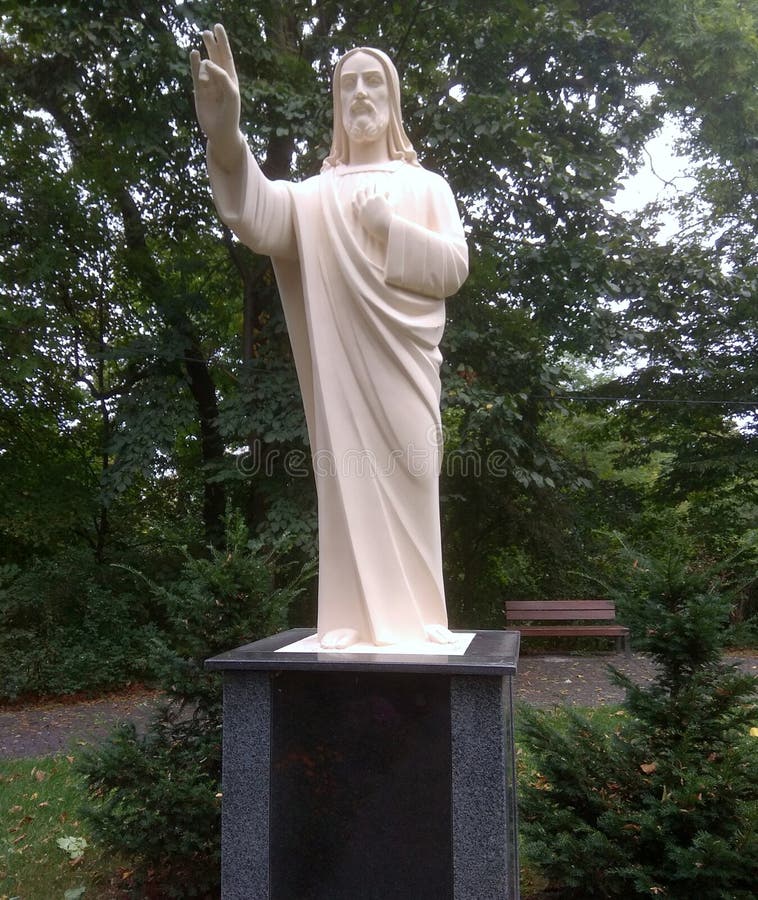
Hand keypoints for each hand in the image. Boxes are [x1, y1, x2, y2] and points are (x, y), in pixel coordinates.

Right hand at [190, 24, 243, 170]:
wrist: (221, 132)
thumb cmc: (230, 114)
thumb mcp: (231, 94)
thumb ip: (221, 77)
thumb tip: (206, 61)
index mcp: (230, 78)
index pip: (226, 56)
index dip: (222, 41)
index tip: (217, 27)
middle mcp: (219, 79)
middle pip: (215, 56)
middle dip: (212, 43)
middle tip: (207, 32)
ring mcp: (208, 84)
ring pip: (205, 65)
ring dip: (204, 59)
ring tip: (203, 54)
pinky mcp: (199, 90)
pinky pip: (196, 74)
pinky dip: (194, 64)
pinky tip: (194, 54)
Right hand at [352, 186, 392, 241]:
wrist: (384, 227)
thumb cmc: (379, 231)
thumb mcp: (370, 227)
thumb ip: (369, 221)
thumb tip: (372, 220)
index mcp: (361, 215)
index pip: (354, 205)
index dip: (354, 199)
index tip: (354, 197)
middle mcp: (364, 206)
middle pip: (359, 194)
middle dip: (360, 190)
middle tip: (363, 187)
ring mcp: (370, 200)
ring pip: (368, 189)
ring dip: (371, 185)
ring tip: (373, 183)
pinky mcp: (378, 197)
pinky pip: (381, 192)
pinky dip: (385, 192)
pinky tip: (388, 191)